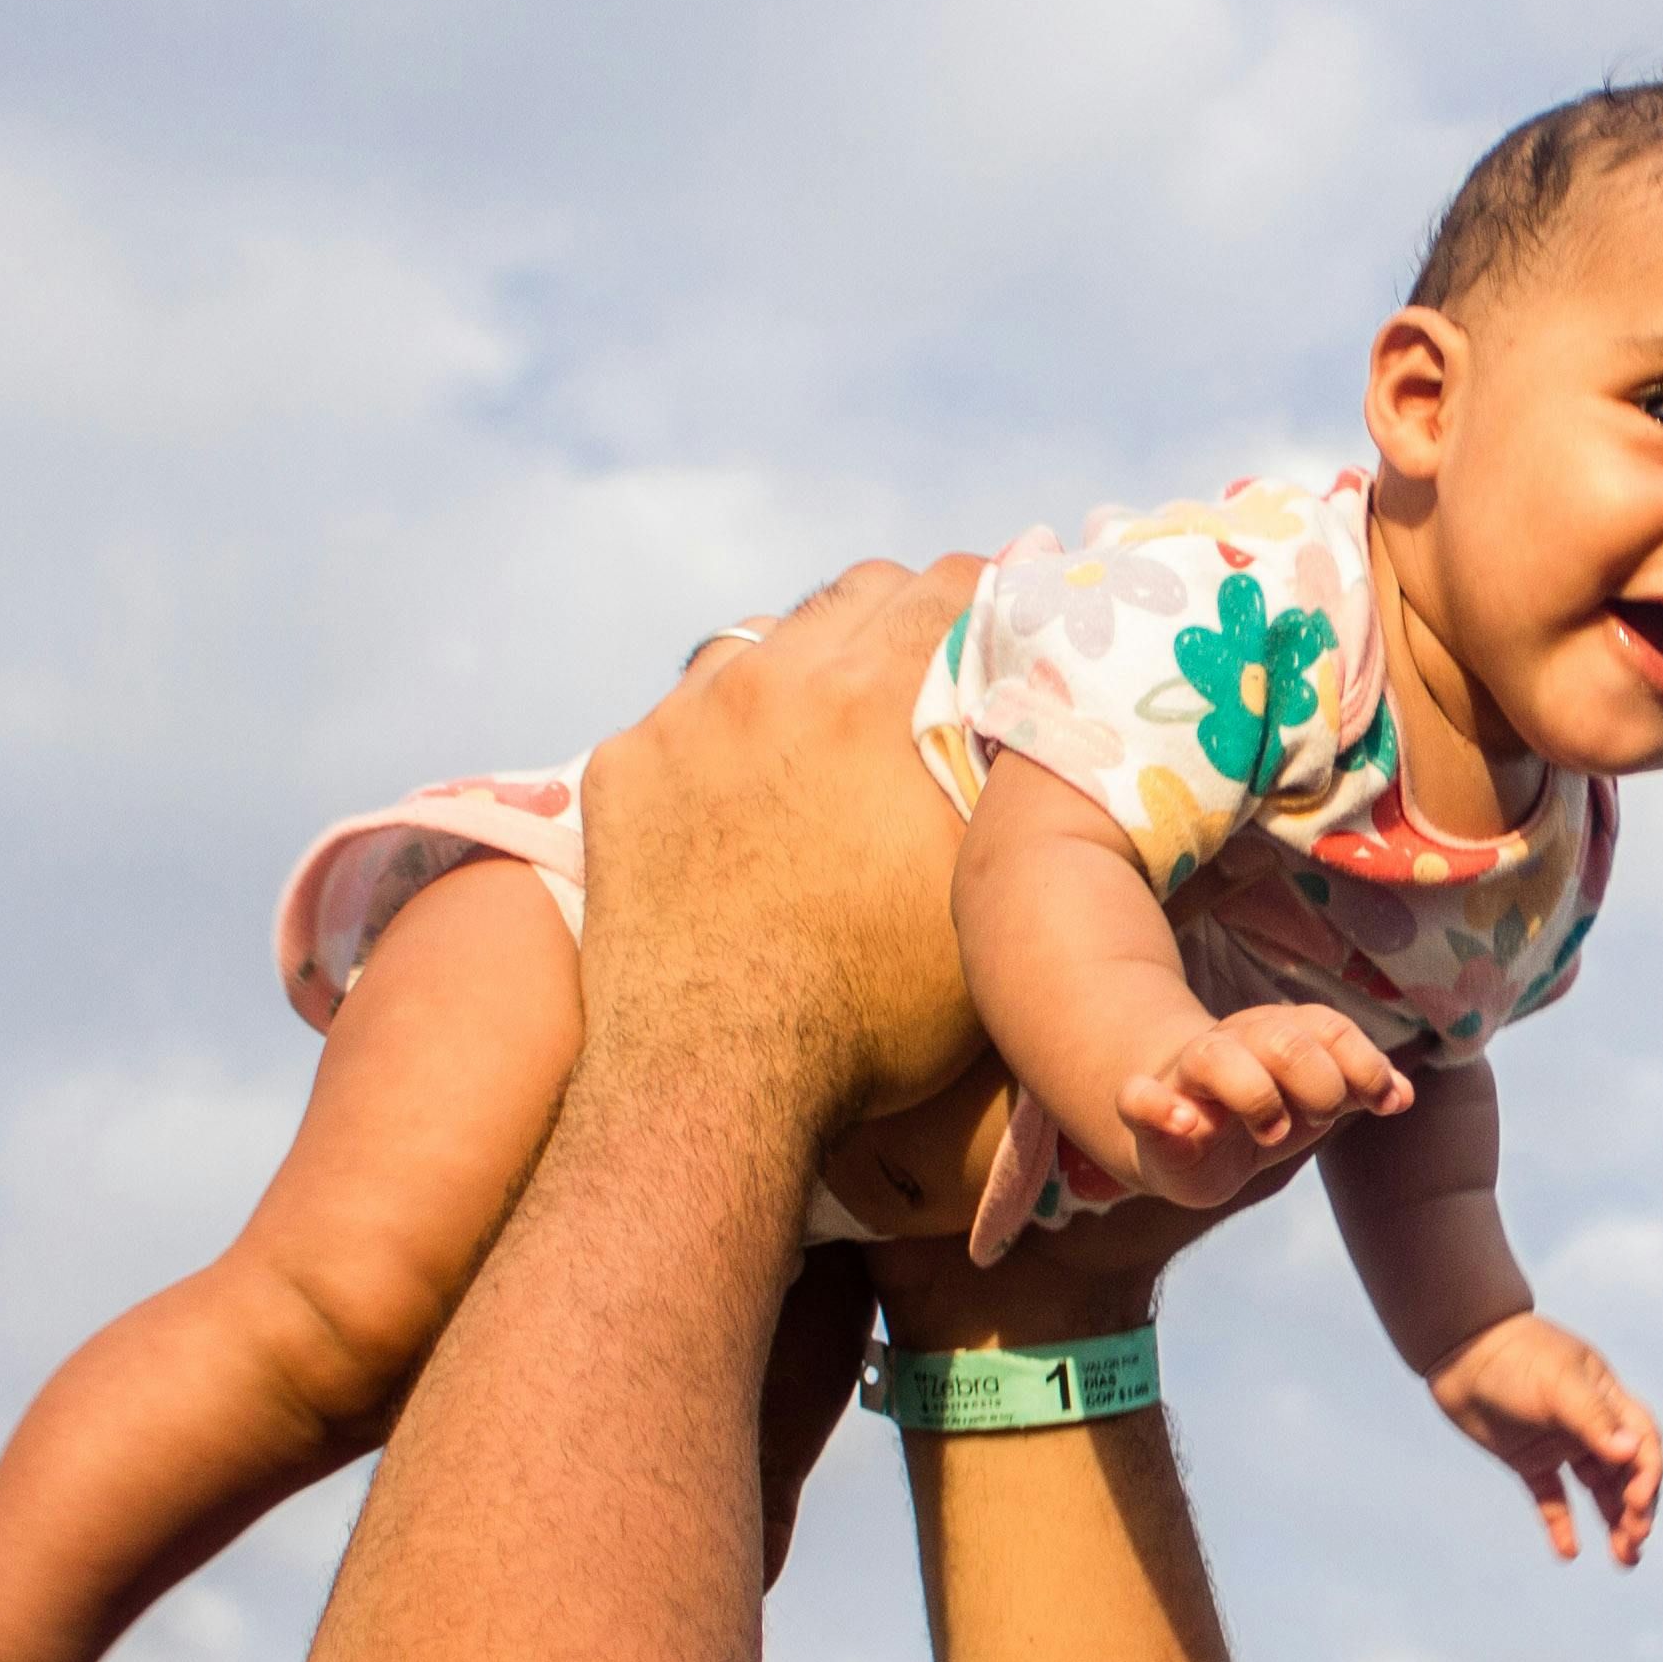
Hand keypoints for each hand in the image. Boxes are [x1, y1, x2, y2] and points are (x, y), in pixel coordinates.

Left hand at [583, 559, 991, 1139]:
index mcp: (875, 695)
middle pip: (857, 593)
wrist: (716, 1077)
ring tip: (829, 745)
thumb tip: (1040, 708)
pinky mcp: (622, 769)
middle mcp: (773, 678)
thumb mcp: (986, 891)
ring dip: (806, 670)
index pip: (954, 584)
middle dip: (903, 625)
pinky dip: (723, 734)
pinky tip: (743, 798)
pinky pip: (684, 711)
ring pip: (764, 641)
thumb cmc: (877, 1006)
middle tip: (929, 688)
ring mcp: (683, 718)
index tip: (1014, 636)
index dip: (997, 605)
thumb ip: (1012, 782)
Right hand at [1113, 1005, 1409, 1212]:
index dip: (1365, 1064)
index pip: (1329, 1029)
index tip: (1386, 1103)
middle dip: (1318, 1084)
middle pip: (1282, 1040)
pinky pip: (1138, 1096)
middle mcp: (1236, 1044)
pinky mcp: (1149, 1112)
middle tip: (1321, 1120)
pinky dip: (1159, 1107)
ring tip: (1271, 1131)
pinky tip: (1188, 1124)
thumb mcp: (1310, 1104)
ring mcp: (1188, 1076)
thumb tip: (1406, 1095)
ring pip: (1216, 1057)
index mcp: (1280, 1035)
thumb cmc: (1254, 1114)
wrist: (1177, 1135)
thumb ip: (1357, 1092)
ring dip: (1256, 1095)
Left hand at [1426, 1312, 1662, 1565]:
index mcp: (1607, 1401)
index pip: (1643, 1444)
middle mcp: (1589, 1425)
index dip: (1647, 1476)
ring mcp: (1559, 1443)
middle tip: (1633, 1546)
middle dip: (1636, 1510)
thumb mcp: (1557, 1384)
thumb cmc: (1514, 1358)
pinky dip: (1561, 1525)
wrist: (1458, 1350)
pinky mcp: (1528, 1460)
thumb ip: (1593, 1418)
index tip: (1637, 1505)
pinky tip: (1567, 1552)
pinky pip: (1552, 1498)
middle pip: (1626, 1474)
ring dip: (1612, 1521)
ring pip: (1596, 1490)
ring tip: (1623, 1559)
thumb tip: (1631, 1452)